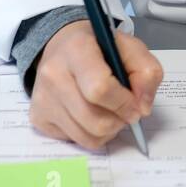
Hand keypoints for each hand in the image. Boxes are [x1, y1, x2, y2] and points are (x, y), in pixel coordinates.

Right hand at [28, 20, 163, 150]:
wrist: (62, 46)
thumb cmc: (100, 48)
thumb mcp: (131, 48)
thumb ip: (147, 73)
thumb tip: (142, 108)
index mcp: (77, 50)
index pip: (100, 89)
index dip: (124, 104)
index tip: (136, 106)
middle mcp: (53, 74)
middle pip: (94, 120)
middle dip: (119, 122)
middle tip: (125, 112)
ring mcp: (43, 98)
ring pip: (86, 137)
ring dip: (107, 131)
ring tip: (109, 113)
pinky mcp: (38, 117)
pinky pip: (74, 140)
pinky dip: (90, 134)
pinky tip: (90, 114)